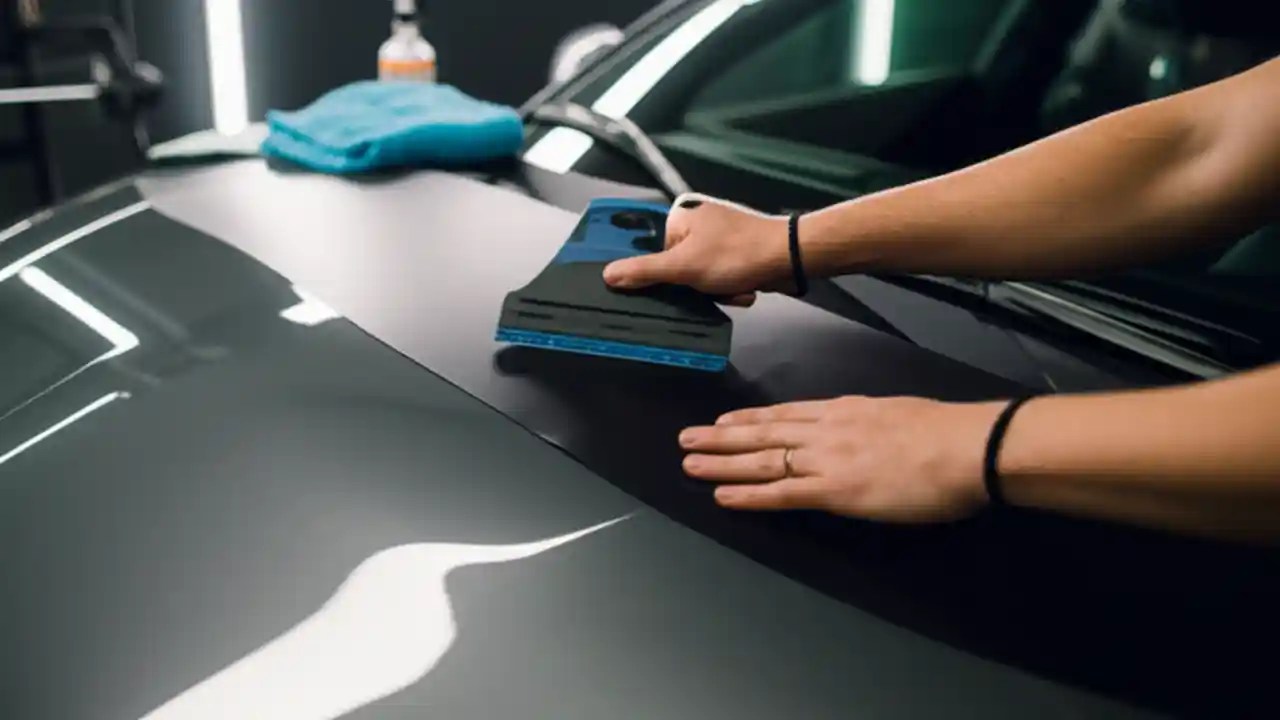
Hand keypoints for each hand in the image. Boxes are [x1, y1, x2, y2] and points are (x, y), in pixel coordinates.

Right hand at [603, 194, 793, 306]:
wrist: (789, 258)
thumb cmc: (736, 256)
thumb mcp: (684, 267)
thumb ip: (644, 272)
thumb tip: (607, 275)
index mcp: (680, 218)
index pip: (651, 251)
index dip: (659, 273)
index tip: (674, 284)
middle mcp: (697, 224)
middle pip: (676, 268)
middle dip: (696, 286)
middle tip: (710, 288)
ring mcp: (718, 238)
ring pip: (700, 278)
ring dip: (716, 290)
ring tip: (732, 287)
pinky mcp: (736, 252)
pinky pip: (720, 278)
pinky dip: (730, 287)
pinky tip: (743, 287)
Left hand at [679, 396, 1006, 522]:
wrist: (964, 447)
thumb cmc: (946, 433)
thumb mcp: (899, 414)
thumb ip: (873, 424)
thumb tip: (868, 434)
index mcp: (844, 410)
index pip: (785, 413)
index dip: (750, 418)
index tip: (724, 419)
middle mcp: (826, 429)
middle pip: (762, 432)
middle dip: (722, 436)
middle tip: (687, 437)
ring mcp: (826, 458)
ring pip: (762, 460)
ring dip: (722, 462)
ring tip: (690, 463)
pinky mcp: (834, 490)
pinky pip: (781, 493)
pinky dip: (748, 495)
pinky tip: (722, 495)